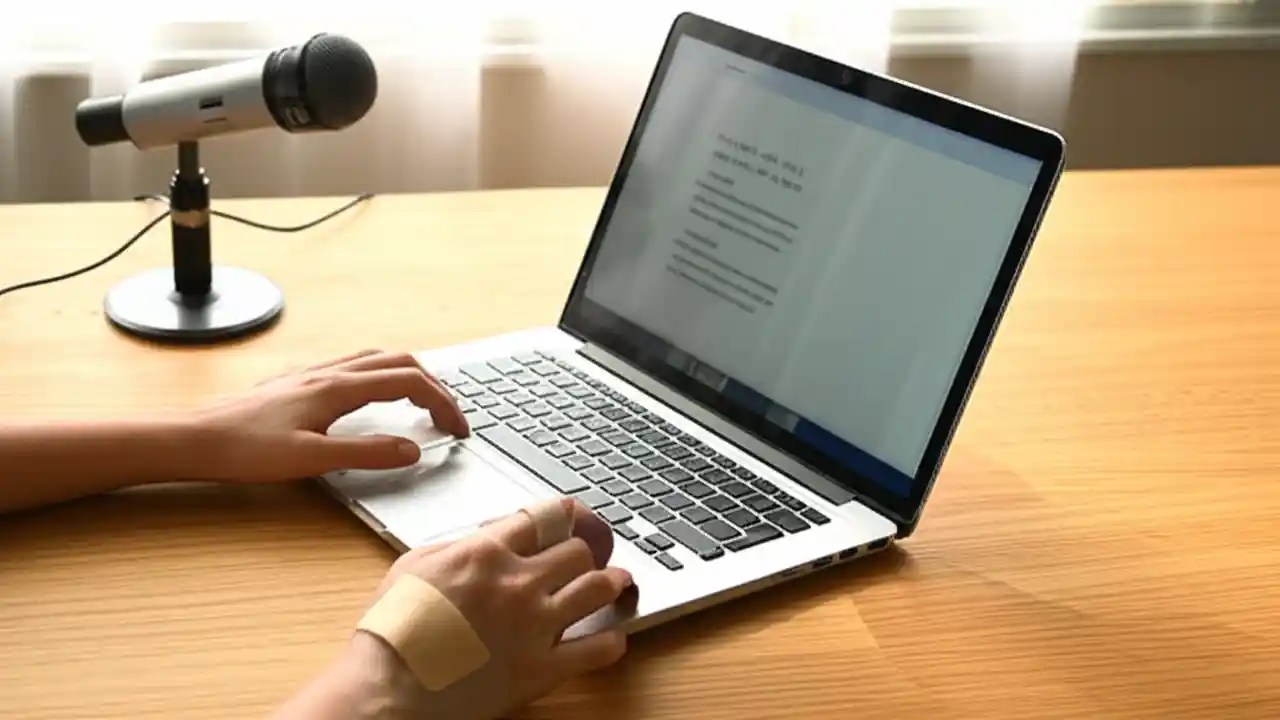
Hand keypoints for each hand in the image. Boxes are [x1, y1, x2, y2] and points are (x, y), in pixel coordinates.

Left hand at [191, 349, 468, 482]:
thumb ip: (367, 453)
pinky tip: (373, 400)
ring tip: (423, 403)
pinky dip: (382, 377)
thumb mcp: (312, 459)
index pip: (410, 382)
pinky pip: (354, 366)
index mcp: (339, 388)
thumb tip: (412, 449)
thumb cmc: (246, 451)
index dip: (443, 403)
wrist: (195, 439)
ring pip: (377, 359)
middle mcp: (329, 372)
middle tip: (449, 417)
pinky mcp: (299, 382)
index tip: (458, 429)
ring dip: (410, 376)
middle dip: (434, 386)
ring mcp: (313, 374)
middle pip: (400, 362)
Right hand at [274, 499, 633, 719]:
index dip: (562, 512)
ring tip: (618, 581)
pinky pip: (598, 649)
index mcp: (486, 553)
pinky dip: (611, 641)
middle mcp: (519, 583)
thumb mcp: (413, 567)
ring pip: (597, 588)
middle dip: (582, 552)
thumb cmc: (391, 633)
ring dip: (612, 582)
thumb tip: (483, 540)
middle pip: (576, 551)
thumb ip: (456, 548)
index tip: (570, 514)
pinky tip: (612, 637)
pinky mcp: (543, 668)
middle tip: (585, 558)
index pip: (541, 517)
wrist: (389, 689)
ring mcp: (536, 625)